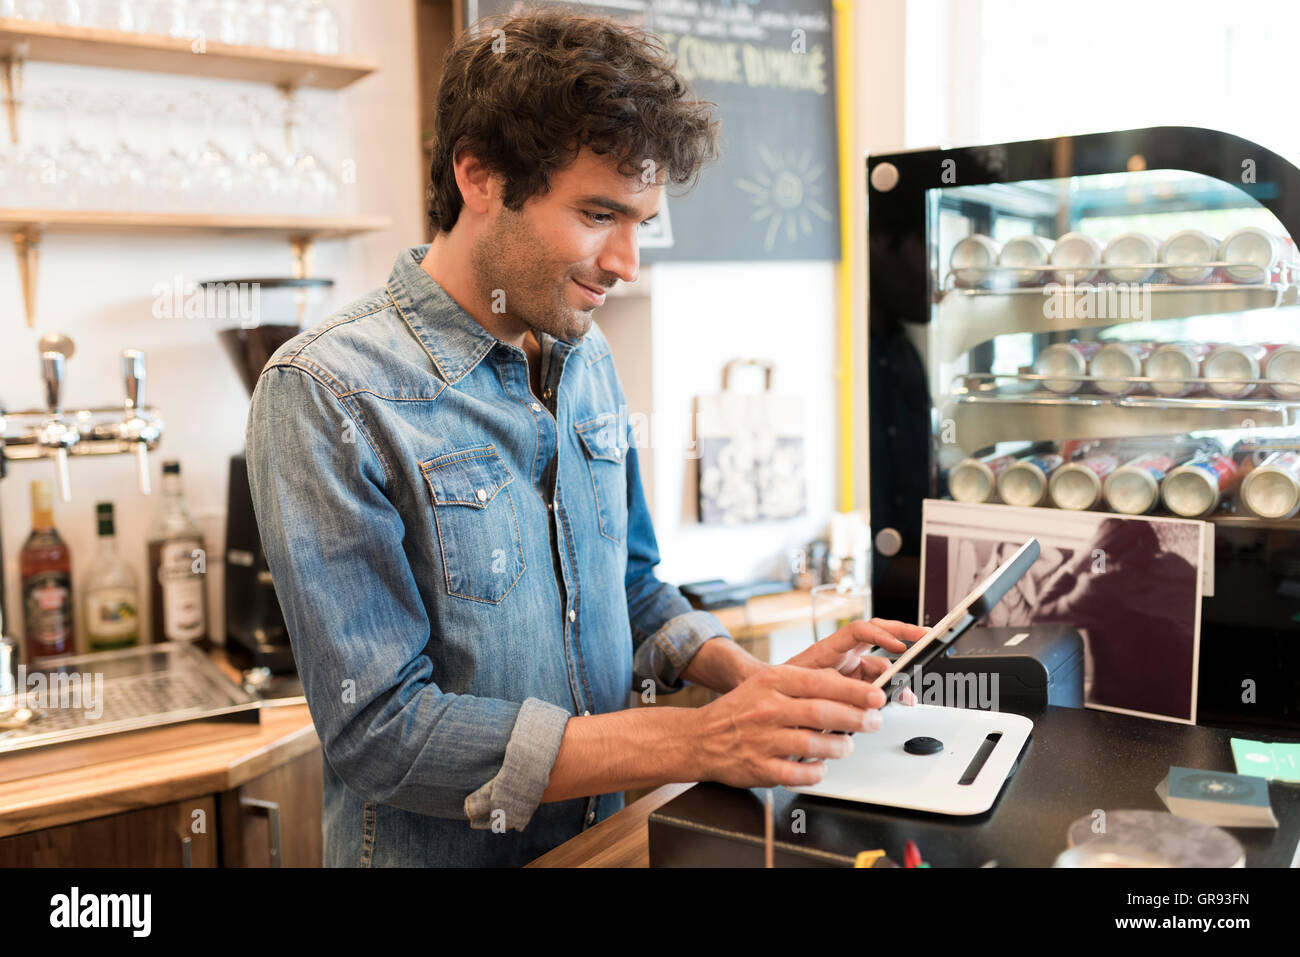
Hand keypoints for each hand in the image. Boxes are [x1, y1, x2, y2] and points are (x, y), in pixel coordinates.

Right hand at [690, 664, 890, 788]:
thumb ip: (805, 683)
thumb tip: (848, 688)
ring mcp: (762, 739)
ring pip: (814, 745)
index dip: (853, 690)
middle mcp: (767, 709)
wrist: (699, 738)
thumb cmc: (740, 710)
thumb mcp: (767, 683)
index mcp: (772, 682)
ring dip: (839, 747)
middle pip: (821, 713)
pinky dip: (817, 772)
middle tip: (874, 721)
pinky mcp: (759, 767)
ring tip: (846, 746)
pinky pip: (798, 773)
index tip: (876, 696)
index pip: (820, 682)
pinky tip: (822, 767)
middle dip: (856, 718)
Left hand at [785, 617, 927, 698]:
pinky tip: (900, 698)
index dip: (881, 635)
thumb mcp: (803, 686)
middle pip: (879, 637)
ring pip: (882, 665)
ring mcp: (849, 668)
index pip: (860, 631)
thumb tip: (860, 693)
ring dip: (899, 675)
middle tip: (926, 638)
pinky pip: (877, 682)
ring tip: (909, 691)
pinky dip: (891, 690)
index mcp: (830, 648)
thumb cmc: (778, 686)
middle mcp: (843, 655)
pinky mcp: (852, 684)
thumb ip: (830, 687)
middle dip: (904, 635)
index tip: (898, 646)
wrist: (768, 698)